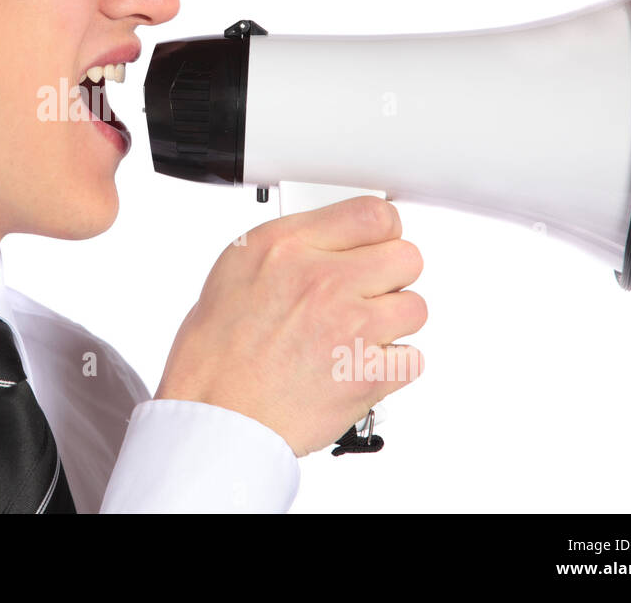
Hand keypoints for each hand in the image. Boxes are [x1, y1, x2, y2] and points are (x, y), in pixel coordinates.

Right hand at [155, 195, 426, 456]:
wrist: (216, 416)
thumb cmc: (216, 354)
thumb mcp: (236, 270)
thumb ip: (291, 247)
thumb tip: (328, 240)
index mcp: (286, 248)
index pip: (372, 214)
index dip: (382, 231)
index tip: (378, 243)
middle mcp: (322, 281)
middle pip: (406, 257)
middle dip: (390, 276)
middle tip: (366, 293)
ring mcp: (351, 327)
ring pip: (414, 308)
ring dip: (391, 323)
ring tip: (356, 336)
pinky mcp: (368, 374)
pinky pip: (413, 359)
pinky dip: (392, 367)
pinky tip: (359, 366)